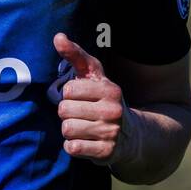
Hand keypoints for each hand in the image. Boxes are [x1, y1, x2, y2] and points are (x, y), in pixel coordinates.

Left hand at [52, 33, 132, 167]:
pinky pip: (73, 147)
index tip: (81, 98)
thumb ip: (76, 56)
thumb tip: (58, 36)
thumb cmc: (105, 101)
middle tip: (81, 115)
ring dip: (70, 130)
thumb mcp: (95, 77)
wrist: (132, 136)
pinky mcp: (106, 152)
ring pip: (67, 129)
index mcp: (110, 89)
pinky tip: (84, 142)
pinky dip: (73, 146)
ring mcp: (111, 132)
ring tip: (83, 128)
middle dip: (68, 113)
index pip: (69, 90)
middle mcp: (113, 110)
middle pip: (65, 110)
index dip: (69, 95)